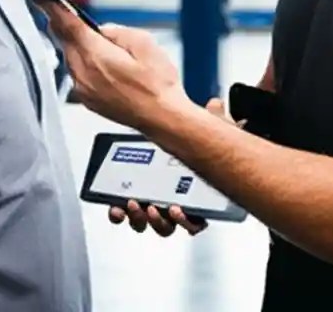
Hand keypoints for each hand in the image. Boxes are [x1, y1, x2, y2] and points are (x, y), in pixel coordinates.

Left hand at [38, 2, 193, 132]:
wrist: (164, 119)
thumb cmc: (158, 85)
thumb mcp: (144, 44)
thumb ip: (116, 32)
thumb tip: (101, 30)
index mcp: (94, 54)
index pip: (64, 22)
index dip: (47, 4)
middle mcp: (82, 72)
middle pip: (65, 39)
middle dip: (69, 26)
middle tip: (78, 17)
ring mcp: (82, 89)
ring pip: (72, 57)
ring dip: (82, 47)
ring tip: (111, 53)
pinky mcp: (87, 99)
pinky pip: (79, 74)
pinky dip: (87, 65)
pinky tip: (110, 70)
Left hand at [105, 98, 231, 237]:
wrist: (151, 135)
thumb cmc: (182, 141)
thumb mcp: (200, 130)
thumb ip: (210, 120)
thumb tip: (216, 106)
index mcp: (191, 196)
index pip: (195, 221)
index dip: (189, 222)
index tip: (178, 208)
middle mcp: (169, 205)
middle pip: (167, 226)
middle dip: (160, 221)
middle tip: (155, 207)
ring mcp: (147, 204)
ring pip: (144, 224)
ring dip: (139, 218)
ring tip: (135, 202)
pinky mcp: (125, 199)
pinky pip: (121, 215)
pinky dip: (118, 214)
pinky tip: (116, 206)